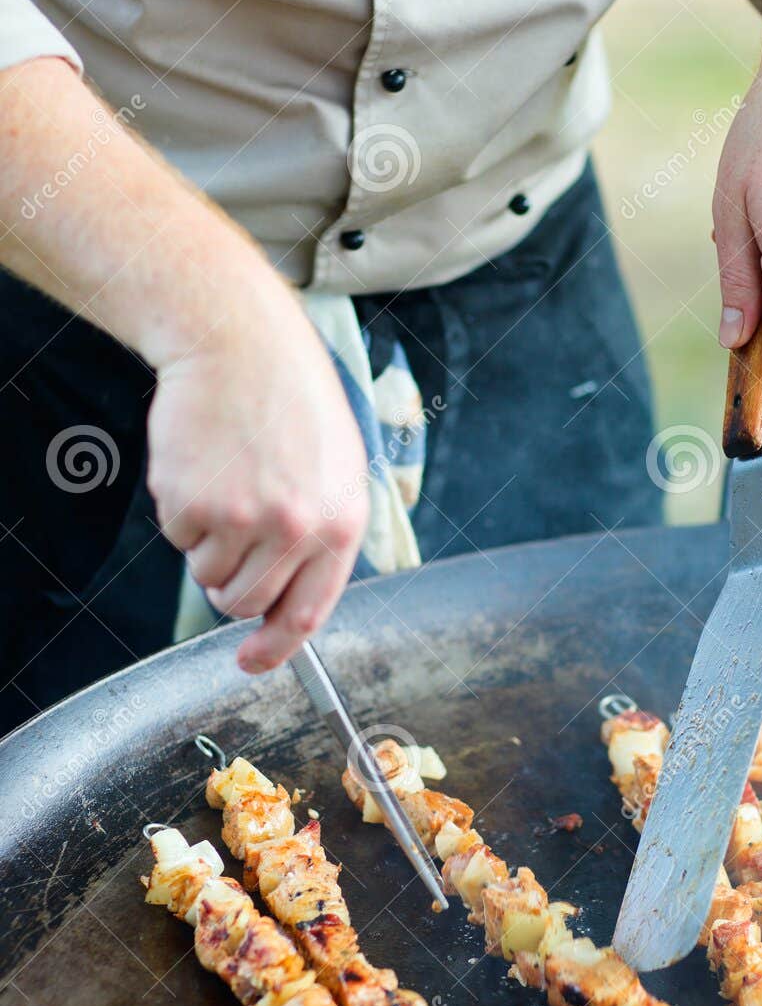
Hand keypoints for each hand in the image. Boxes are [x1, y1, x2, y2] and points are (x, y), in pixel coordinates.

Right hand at [147, 317, 368, 671]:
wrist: (239, 343)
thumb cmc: (289, 404)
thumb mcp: (335, 471)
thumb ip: (319, 539)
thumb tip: (288, 606)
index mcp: (340, 524)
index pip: (308, 613)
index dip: (276, 649)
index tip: (252, 661)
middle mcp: (296, 528)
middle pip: (244, 602)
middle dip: (231, 584)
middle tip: (232, 533)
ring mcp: (242, 516)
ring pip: (207, 575)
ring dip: (207, 543)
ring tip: (226, 482)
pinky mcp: (192, 501)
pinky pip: (177, 539)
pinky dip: (181, 511)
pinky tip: (203, 465)